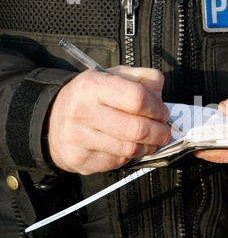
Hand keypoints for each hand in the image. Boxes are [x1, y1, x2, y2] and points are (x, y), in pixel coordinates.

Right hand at [48, 66, 171, 173]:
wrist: (51, 119)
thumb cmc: (89, 98)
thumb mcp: (113, 76)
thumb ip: (142, 78)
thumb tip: (160, 93)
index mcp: (92, 86)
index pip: (137, 99)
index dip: (157, 108)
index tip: (163, 113)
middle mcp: (82, 111)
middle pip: (137, 128)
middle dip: (160, 132)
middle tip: (165, 132)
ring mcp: (79, 138)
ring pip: (131, 149)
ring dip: (149, 147)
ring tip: (151, 140)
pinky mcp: (81, 159)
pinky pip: (119, 161)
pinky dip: (131, 156)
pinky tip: (128, 146)